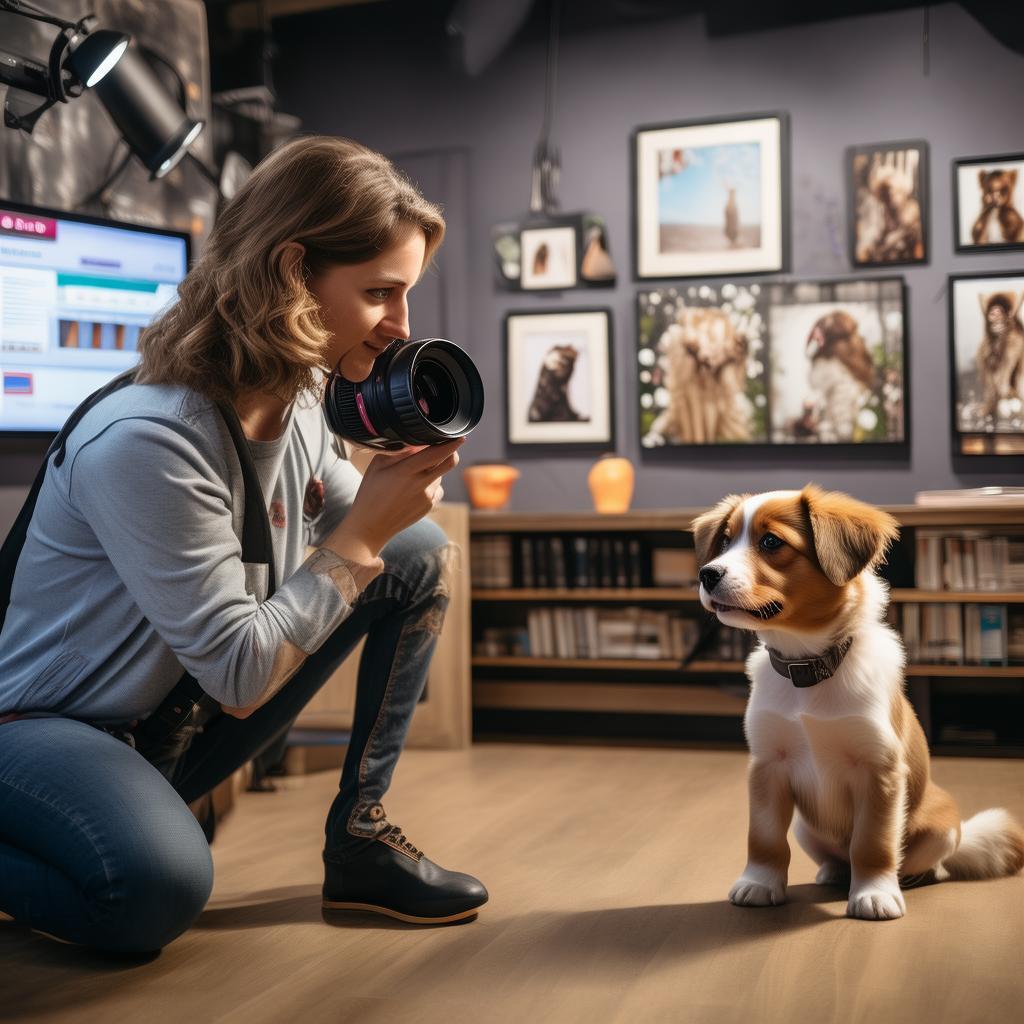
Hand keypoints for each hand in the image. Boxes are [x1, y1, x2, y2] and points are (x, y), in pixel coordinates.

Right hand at [329, 438, 463, 558]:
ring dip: (434, 469)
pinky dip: (430, 484)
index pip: (438, 453)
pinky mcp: (429, 506)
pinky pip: (437, 489)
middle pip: (450, 462)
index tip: (459, 436)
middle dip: (452, 452)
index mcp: (407, 470)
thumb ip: (399, 451)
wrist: (371, 526)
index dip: (452, 443)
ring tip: (414, 473)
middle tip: (445, 447)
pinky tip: (414, 488)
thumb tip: (417, 442)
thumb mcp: (378, 465)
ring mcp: (428, 497)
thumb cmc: (370, 493)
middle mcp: (421, 483)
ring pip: (441, 474)